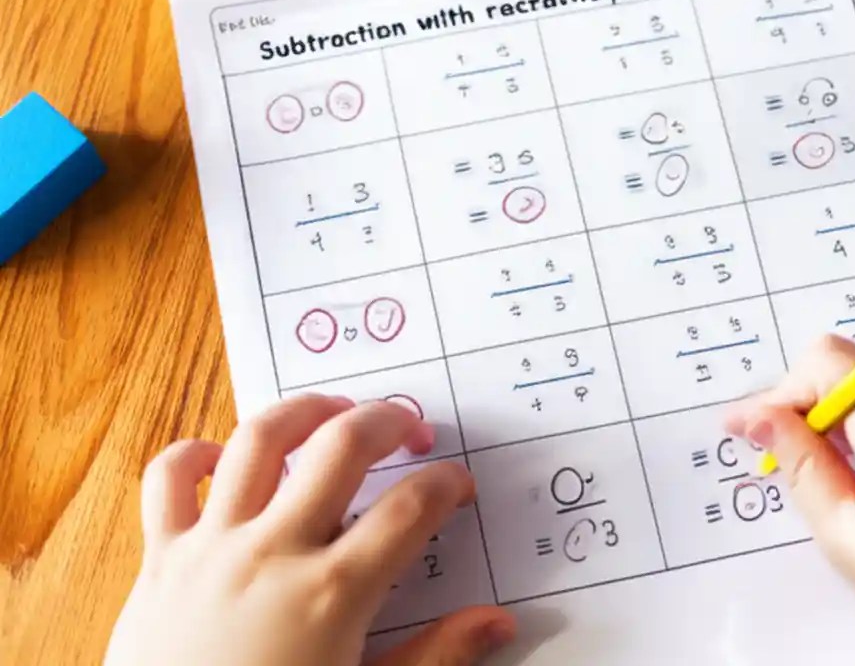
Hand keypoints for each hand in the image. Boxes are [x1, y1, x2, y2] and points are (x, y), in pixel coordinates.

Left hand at [107, 395, 514, 665]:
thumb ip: (435, 658)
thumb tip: (498, 625)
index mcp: (333, 593)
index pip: (411, 509)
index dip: (446, 485)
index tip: (457, 486)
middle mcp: (274, 552)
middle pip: (341, 446)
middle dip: (387, 421)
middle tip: (409, 429)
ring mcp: (212, 547)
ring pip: (258, 440)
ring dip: (304, 410)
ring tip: (334, 410)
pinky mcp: (160, 558)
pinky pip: (169, 479)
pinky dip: (195, 452)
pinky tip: (226, 457)